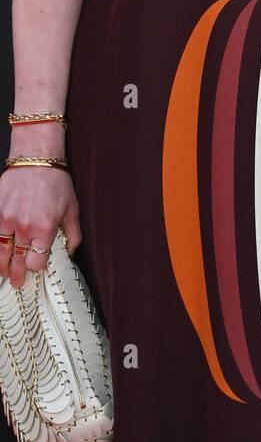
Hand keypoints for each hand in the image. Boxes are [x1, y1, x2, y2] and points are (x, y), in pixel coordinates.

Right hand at [0, 167, 81, 289]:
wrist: (35, 159)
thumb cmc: (56, 181)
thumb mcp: (73, 208)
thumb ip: (73, 234)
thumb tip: (70, 252)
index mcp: (44, 228)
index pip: (36, 262)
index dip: (36, 268)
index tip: (37, 268)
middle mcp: (24, 227)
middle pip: (16, 261)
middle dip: (17, 275)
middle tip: (18, 282)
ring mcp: (6, 220)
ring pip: (0, 252)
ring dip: (2, 265)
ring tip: (5, 273)